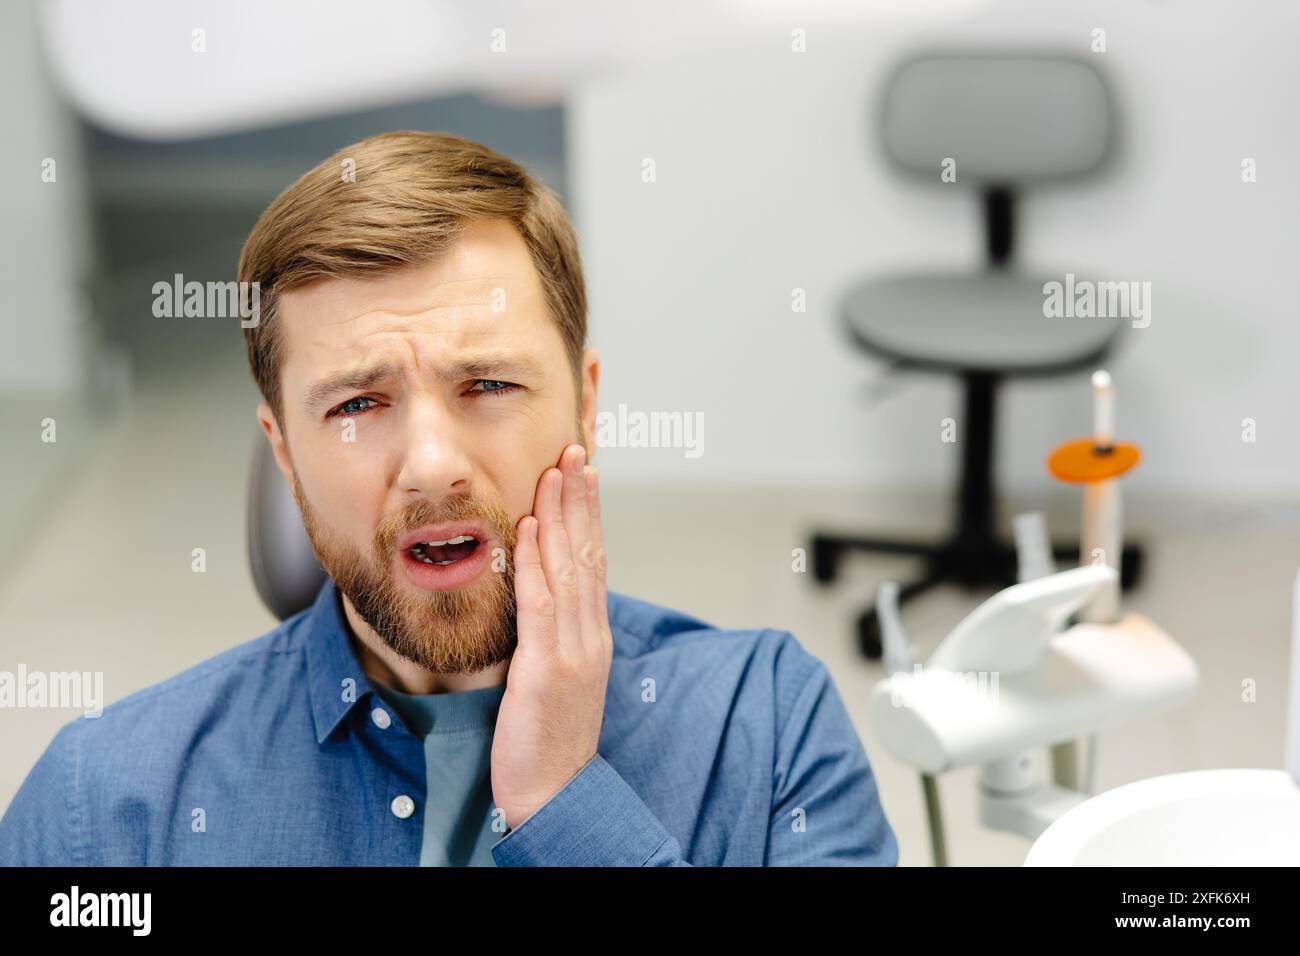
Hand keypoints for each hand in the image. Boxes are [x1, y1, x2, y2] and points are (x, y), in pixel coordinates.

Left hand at [491, 442, 610, 830]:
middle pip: (587, 553)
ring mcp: (572, 651)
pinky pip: (542, 605)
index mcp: (591, 637)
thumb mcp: (555, 678)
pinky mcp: (546, 670)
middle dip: (579, 499)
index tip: (582, 473)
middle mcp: (589, 636)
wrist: (556, 796)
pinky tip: (533, 528)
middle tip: (575, 449)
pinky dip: (539, 563)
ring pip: (569, 568)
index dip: (588, 515)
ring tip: (556, 470)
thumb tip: (538, 598)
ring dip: (561, 514)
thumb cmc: (547, 741)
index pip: (593, 562)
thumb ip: (552, 636)